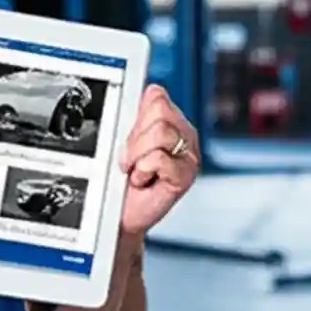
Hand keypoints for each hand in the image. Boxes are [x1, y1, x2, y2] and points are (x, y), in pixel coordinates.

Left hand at [117, 85, 198, 235]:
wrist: (121, 215)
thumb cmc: (122, 181)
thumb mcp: (124, 141)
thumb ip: (133, 117)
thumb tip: (138, 96)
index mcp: (170, 120)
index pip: (156, 95)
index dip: (136, 116)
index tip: (129, 138)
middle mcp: (183, 134)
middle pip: (159, 110)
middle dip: (136, 136)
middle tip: (131, 158)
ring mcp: (188, 154)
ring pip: (160, 132)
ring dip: (138, 155)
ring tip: (138, 170)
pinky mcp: (186, 174)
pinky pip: (159, 158)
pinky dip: (144, 171)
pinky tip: (145, 180)